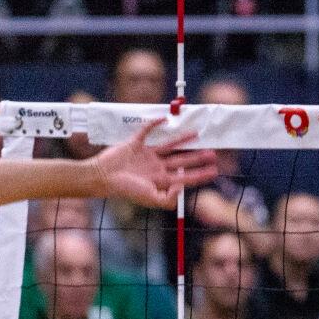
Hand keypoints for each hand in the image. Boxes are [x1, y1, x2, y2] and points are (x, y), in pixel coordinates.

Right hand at [90, 118, 217, 209]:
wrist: (103, 177)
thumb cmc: (125, 190)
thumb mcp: (150, 199)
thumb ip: (169, 199)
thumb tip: (183, 187)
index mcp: (160, 180)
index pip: (185, 177)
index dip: (200, 174)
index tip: (215, 171)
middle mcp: (156, 167)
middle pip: (181, 160)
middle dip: (197, 158)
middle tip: (213, 153)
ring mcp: (146, 155)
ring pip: (169, 145)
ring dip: (183, 140)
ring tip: (197, 134)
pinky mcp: (135, 144)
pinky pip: (147, 132)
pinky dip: (154, 125)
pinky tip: (164, 120)